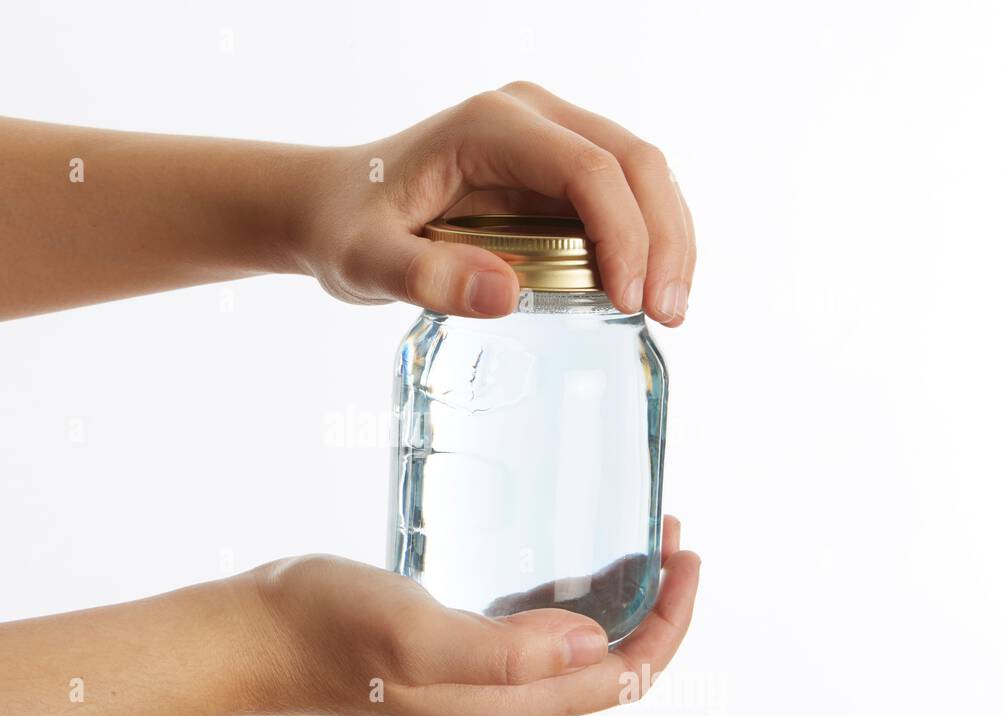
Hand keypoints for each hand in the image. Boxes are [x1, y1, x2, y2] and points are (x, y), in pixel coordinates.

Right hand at [236, 516, 699, 715]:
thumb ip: (504, 648)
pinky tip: (551, 550)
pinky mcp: (450, 653)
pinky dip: (561, 592)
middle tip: (664, 530)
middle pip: (609, 663)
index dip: (671, 619)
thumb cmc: (324, 630)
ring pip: (572, 644)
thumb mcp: (415, 635)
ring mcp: (476, 681)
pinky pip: (530, 628)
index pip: (626, 674)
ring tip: (625, 533)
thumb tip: (593, 639)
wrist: (253, 638)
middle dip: (652, 603)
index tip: (686, 552)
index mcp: (511, 705)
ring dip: (611, 596)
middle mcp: (504, 702)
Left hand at [299, 81, 695, 324]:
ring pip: (641, 173)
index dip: (623, 233)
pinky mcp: (555, 166)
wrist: (333, 205)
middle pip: (634, 161)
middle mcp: (530, 116)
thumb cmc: (346, 227)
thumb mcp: (366, 261)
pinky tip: (646, 288)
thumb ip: (425, 277)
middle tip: (668, 313)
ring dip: (667, 238)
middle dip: (663, 238)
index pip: (587, 169)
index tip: (630, 301)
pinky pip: (622, 193)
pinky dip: (646, 237)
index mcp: (490, 126)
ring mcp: (548, 136)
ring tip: (668, 310)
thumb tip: (507, 294)